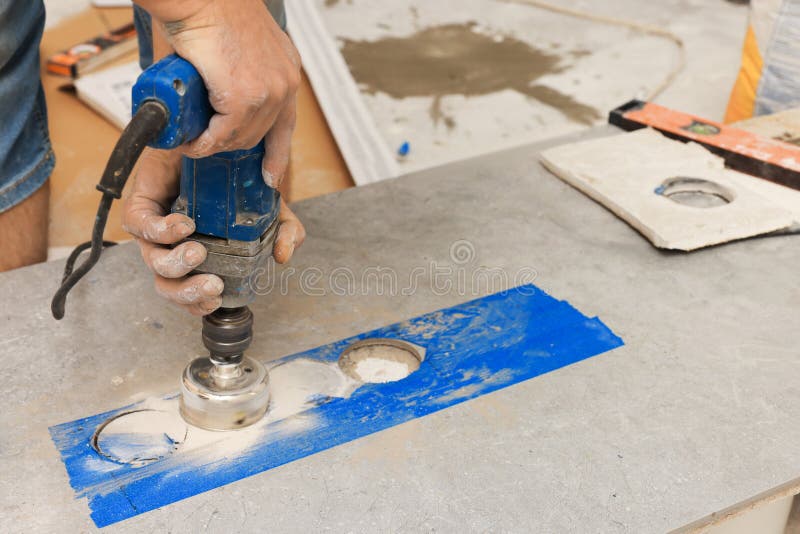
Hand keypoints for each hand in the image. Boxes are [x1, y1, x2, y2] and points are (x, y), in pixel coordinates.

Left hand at [123, 148, 304, 315]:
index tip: (218, 298)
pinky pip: (141, 226)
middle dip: (188, 292)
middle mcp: (171, 248)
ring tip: (199, 252)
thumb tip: (283, 256)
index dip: (197, 304)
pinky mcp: (140, 206)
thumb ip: (283, 232)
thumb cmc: (234, 179)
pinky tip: (184, 225)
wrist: (211, 140)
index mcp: (197, 256)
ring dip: (177, 263)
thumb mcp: (269, 209)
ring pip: (153, 261)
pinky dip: (162, 231)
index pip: (187, 293)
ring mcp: (153, 230)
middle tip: (213, 285)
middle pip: (167, 286)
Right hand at [136, 0, 300, 170]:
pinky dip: (204, 142)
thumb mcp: (239, 50)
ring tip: (192, 141)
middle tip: (205, 144)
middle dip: (232, 145)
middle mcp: (285, 83)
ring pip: (241, 137)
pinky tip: (191, 142)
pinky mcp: (245, 97)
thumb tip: (215, 103)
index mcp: (286, 71)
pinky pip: (223, 134)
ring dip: (214, 144)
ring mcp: (268, 92)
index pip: (287, 123)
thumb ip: (238, 77)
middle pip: (261, 134)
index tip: (270, 174)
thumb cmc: (210, 12)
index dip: (278, 153)